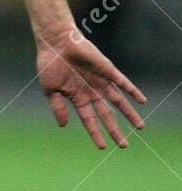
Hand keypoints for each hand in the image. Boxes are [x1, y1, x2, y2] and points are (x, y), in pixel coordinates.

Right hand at [35, 28, 146, 147]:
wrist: (56, 43)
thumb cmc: (49, 65)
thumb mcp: (50, 90)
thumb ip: (57, 107)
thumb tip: (63, 125)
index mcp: (77, 98)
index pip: (89, 120)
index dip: (95, 133)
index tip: (102, 147)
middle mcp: (91, 92)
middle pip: (107, 115)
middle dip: (115, 130)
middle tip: (124, 145)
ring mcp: (101, 82)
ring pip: (119, 101)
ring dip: (129, 114)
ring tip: (140, 127)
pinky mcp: (107, 70)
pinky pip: (123, 82)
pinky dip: (132, 91)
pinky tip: (141, 101)